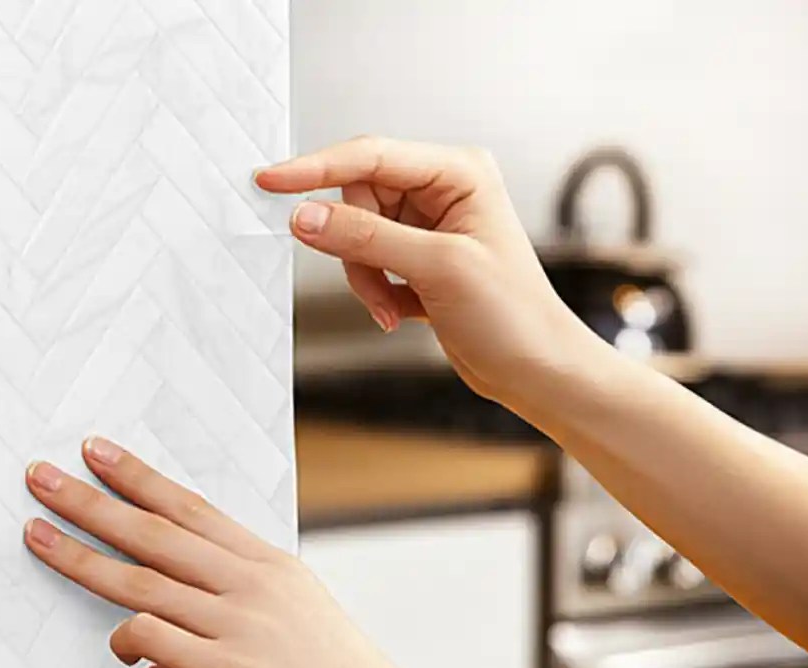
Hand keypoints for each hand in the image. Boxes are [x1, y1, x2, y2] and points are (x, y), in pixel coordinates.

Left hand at [22, 438, 434, 667]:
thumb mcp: (282, 642)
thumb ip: (211, 641)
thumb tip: (144, 667)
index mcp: (268, 566)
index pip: (190, 510)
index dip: (139, 479)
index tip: (99, 453)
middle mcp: (252, 585)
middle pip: (154, 532)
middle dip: (92, 500)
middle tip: (42, 475)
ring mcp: (240, 624)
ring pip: (141, 580)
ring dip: (79, 555)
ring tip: (36, 533)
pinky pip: (154, 639)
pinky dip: (126, 638)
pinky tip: (120, 647)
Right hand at [256, 136, 600, 405]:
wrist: (536, 370)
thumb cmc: (514, 315)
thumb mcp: (436, 268)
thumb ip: (365, 238)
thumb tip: (305, 216)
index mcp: (459, 172)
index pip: (370, 156)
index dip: (315, 168)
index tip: (270, 180)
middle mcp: (442, 190)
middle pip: (356, 198)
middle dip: (355, 248)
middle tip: (376, 287)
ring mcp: (427, 225)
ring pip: (355, 234)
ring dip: (364, 276)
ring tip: (393, 307)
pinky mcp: (417, 257)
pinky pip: (366, 260)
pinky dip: (374, 290)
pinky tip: (403, 312)